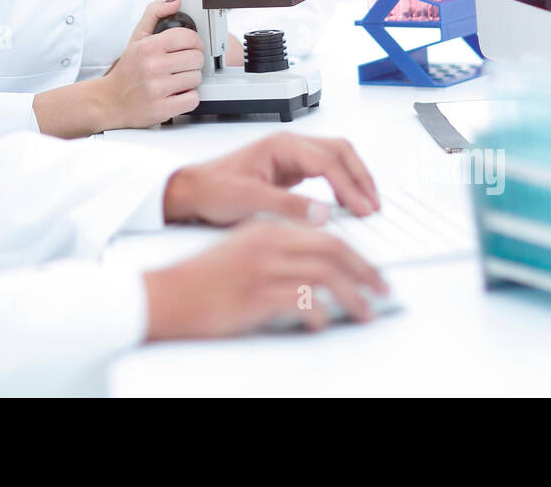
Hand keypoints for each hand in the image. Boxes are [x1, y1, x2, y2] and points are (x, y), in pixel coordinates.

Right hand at [97, 0, 203, 127]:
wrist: (110, 101)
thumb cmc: (127, 70)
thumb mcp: (136, 37)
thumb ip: (154, 14)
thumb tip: (175, 2)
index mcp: (148, 47)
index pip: (189, 37)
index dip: (194, 42)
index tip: (190, 47)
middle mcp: (152, 67)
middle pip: (197, 58)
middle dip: (192, 62)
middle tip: (181, 65)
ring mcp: (157, 89)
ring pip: (196, 79)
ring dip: (190, 80)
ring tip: (176, 80)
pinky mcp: (162, 109)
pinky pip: (193, 99)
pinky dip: (188, 98)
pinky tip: (175, 94)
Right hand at [143, 220, 390, 338]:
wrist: (167, 295)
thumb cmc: (203, 280)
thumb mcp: (243, 251)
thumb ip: (279, 251)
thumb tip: (318, 272)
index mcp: (268, 228)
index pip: (327, 235)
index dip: (356, 255)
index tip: (372, 273)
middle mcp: (269, 242)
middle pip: (334, 250)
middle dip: (366, 272)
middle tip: (383, 290)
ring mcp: (263, 268)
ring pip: (326, 275)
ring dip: (353, 296)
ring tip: (365, 313)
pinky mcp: (256, 295)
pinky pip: (303, 302)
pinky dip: (320, 314)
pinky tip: (320, 324)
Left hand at [162, 131, 379, 225]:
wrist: (192, 191)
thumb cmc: (212, 190)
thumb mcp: (247, 200)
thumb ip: (285, 205)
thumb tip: (322, 213)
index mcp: (281, 145)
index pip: (327, 161)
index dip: (349, 186)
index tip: (362, 209)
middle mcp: (289, 145)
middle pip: (340, 151)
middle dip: (360, 177)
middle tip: (373, 206)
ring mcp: (291, 156)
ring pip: (336, 158)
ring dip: (355, 178)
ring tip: (368, 204)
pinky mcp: (290, 170)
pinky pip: (326, 170)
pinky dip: (343, 183)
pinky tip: (347, 202)